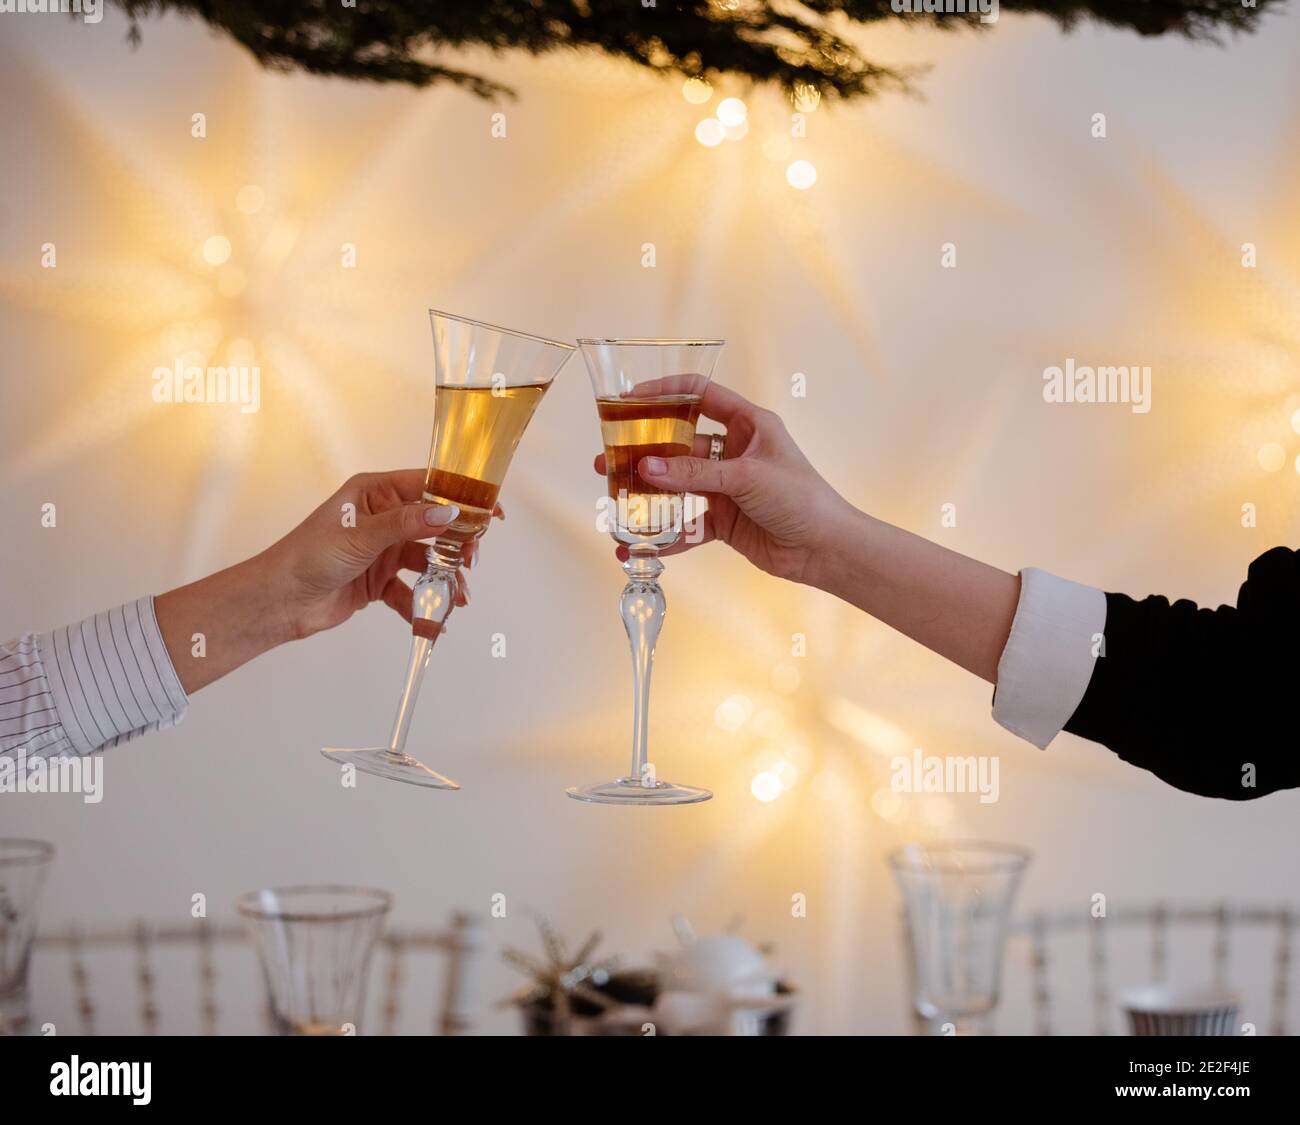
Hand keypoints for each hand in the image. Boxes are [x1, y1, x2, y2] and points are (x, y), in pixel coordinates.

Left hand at [260, 469, 481, 640]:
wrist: (279, 601)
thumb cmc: (307, 556)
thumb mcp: (361, 535)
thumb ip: (407, 524)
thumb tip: (447, 514)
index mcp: (374, 493)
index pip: (427, 486)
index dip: (460, 497)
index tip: (489, 509)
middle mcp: (381, 518)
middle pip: (433, 526)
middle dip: (457, 543)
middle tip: (472, 559)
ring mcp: (381, 550)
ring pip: (427, 560)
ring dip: (444, 578)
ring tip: (458, 596)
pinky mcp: (379, 580)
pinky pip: (411, 590)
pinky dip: (424, 604)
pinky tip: (435, 618)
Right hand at [594, 381, 857, 585]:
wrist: (825, 549)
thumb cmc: (801, 499)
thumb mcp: (746, 477)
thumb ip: (694, 474)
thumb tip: (646, 468)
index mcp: (748, 424)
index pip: (701, 394)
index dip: (666, 392)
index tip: (630, 400)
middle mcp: (735, 450)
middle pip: (680, 442)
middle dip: (645, 449)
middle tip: (609, 456)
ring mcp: (727, 486)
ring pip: (678, 483)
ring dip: (649, 491)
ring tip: (615, 495)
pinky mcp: (724, 520)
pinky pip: (687, 523)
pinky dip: (665, 534)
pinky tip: (641, 544)